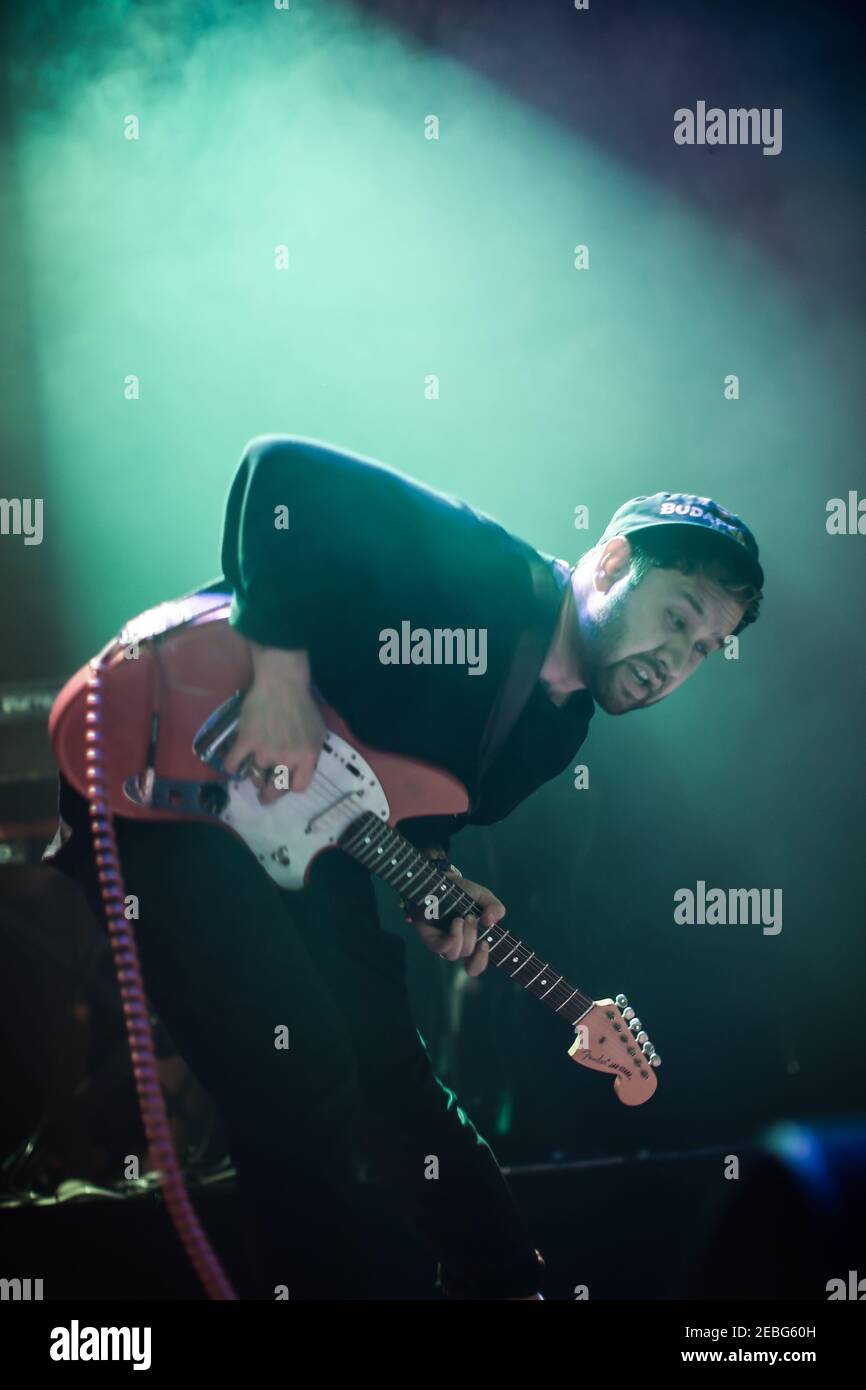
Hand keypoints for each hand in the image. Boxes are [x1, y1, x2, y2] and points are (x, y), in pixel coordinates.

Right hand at [223, 651, 324, 804]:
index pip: (299, 787)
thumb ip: (311, 753)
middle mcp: (286, 759)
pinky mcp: (245, 741)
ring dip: (252, 772)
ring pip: (254, 775)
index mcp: (307, 757)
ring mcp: (264, 751)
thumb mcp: (318, 731)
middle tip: (263, 795)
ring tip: (252, 765)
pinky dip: (231, 767)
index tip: (284, 786)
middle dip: (268, 795)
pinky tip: (232, 766)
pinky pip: (233, 764)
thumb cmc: (302, 705)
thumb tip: (302, 768)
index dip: (290, 788)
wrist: (282, 684)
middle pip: (275, 789)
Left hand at [409, 867, 504, 976]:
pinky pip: (440, 948)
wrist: (440, 880)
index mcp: (470, 940)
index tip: (485, 944)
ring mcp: (441, 942)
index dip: (480, 961)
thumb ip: (495, 907)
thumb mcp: (483, 896)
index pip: (475, 965)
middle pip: (467, 954)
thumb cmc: (462, 891)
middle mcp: (455, 945)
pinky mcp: (429, 937)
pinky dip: (451, 939)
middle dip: (472, 935)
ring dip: (462, 936)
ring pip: (454, 954)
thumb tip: (492, 922)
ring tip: (460, 918)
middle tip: (471, 917)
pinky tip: (455, 923)